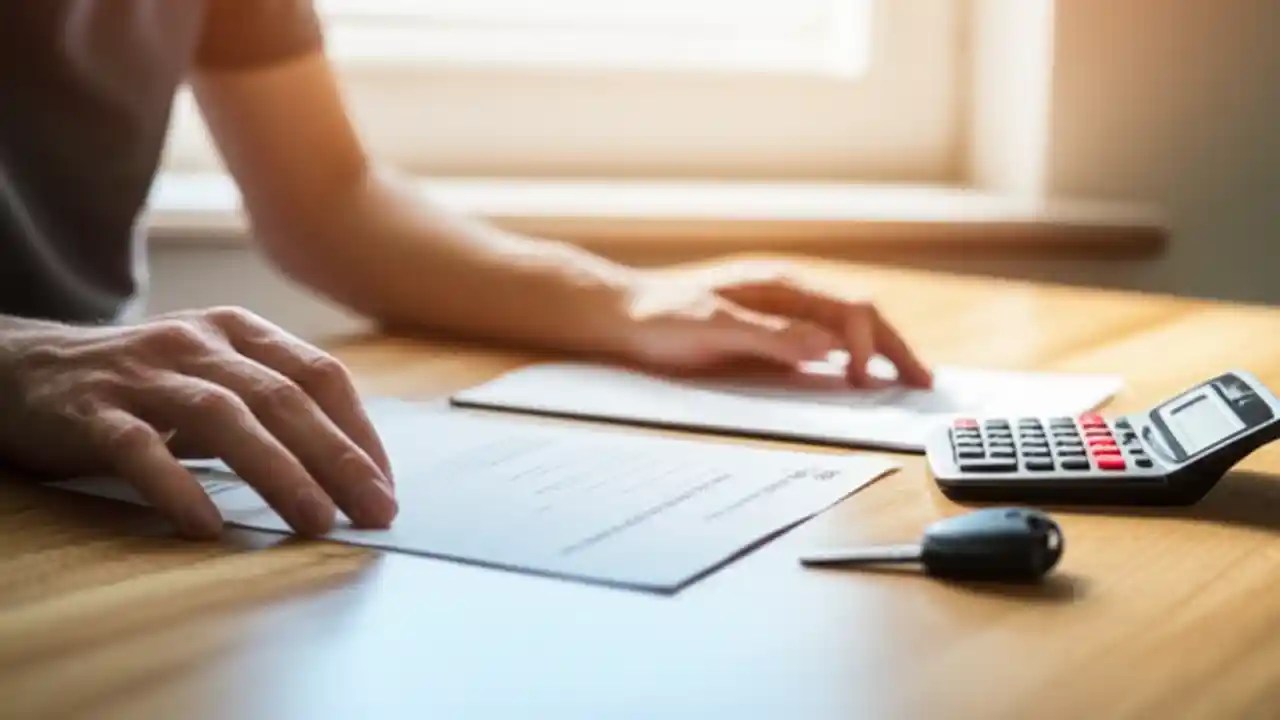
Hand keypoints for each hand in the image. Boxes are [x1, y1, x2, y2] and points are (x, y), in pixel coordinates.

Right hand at [0, 307, 396, 538]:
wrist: (20, 368)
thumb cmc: (141, 384)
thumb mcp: (213, 375)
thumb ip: (271, 405)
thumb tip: (349, 468)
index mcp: (239, 331)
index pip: (321, 375)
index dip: (360, 431)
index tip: (386, 487)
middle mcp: (198, 342)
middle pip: (284, 397)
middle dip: (338, 458)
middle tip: (374, 511)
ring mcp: (144, 373)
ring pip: (225, 417)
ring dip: (279, 472)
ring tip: (315, 521)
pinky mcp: (91, 410)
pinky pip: (140, 448)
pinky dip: (177, 487)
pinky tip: (207, 527)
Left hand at [615, 261, 931, 387]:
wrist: (621, 313)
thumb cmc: (661, 318)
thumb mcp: (713, 329)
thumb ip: (771, 337)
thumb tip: (828, 348)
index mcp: (780, 287)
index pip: (847, 311)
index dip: (867, 346)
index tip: (868, 382)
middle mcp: (786, 293)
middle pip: (858, 315)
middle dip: (894, 347)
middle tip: (924, 381)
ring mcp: (779, 310)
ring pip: (845, 326)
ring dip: (878, 350)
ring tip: (906, 377)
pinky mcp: (767, 329)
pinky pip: (821, 339)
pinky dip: (850, 355)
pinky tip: (857, 374)